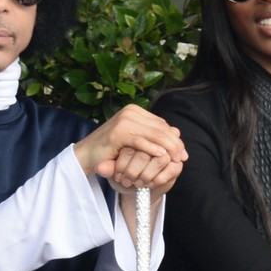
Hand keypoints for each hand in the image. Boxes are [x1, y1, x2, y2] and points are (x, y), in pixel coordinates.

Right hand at [73, 104, 187, 197]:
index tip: (183, 153)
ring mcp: (124, 120)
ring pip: (154, 134)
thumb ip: (153, 135)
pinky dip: (153, 149)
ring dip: (168, 147)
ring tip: (176, 159)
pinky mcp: (118, 132)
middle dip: (174, 143)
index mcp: (134, 111)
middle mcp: (130, 112)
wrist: (86, 156)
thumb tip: (178, 132)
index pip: (161, 124)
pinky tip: (162, 157)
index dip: (174, 138)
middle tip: (183, 157)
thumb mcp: (136, 141)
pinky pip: (141, 141)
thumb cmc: (111, 151)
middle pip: (160, 128)